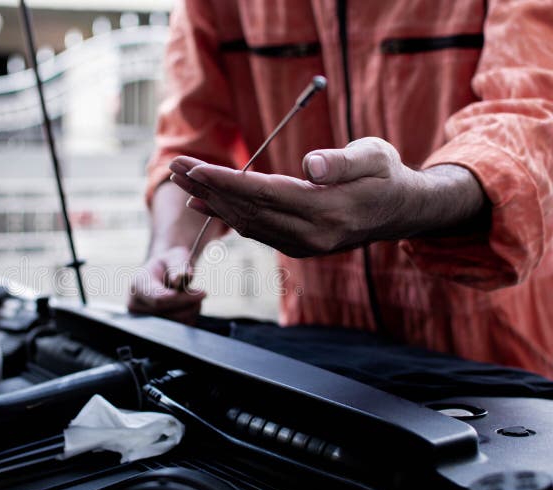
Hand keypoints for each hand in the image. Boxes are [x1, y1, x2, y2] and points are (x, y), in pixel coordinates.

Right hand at [127, 246, 205, 323]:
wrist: (161, 275)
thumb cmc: (169, 264)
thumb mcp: (176, 256)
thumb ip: (178, 264)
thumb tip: (179, 278)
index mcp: (138, 284)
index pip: (158, 298)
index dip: (181, 299)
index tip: (202, 292)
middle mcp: (136, 304)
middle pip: (167, 312)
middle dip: (189, 303)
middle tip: (202, 292)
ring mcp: (143, 319)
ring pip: (174, 322)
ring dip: (191, 310)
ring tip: (196, 296)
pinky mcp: (154, 328)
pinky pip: (178, 329)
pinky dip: (190, 317)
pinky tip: (190, 305)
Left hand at [169, 137, 485, 256]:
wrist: (400, 211)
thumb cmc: (386, 175)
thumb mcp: (374, 156)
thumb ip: (342, 162)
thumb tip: (310, 165)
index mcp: (327, 210)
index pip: (264, 194)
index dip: (226, 182)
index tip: (196, 167)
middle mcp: (310, 234)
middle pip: (247, 210)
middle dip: (207, 188)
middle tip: (175, 167)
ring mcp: (302, 245)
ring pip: (246, 223)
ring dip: (210, 202)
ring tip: (181, 181)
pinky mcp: (297, 246)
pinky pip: (255, 231)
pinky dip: (226, 216)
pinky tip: (203, 204)